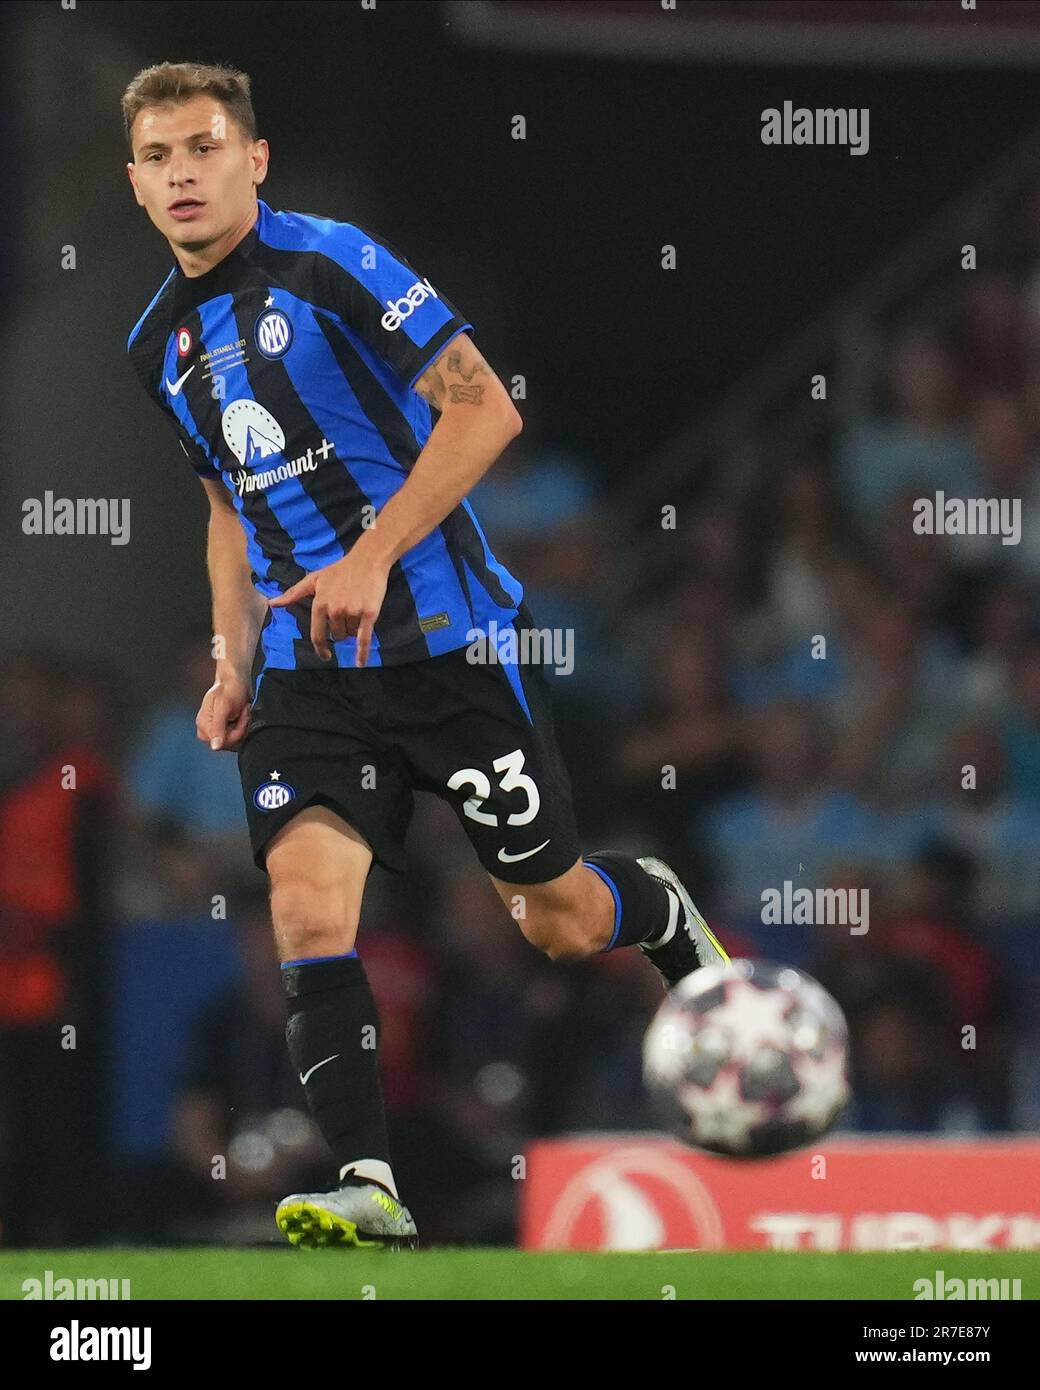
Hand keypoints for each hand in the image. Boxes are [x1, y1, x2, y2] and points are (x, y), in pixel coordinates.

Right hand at [196, 669, 250, 749]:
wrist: (236, 680)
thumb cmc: (229, 689)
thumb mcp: (223, 707)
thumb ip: (218, 727)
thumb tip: (215, 746)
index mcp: (204, 725)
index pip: (222, 743)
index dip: (235, 732)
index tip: (238, 716)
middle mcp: (208, 729)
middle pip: (229, 743)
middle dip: (240, 727)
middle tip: (241, 712)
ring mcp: (216, 729)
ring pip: (235, 740)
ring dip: (242, 725)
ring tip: (241, 711)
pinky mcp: (224, 728)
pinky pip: (237, 735)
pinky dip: (243, 724)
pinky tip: (241, 714)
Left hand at [268, 546, 388, 665]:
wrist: (367, 560)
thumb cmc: (339, 570)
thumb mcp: (314, 579)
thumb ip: (293, 594)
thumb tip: (272, 603)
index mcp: (320, 605)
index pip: (317, 635)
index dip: (320, 648)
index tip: (325, 656)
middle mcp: (334, 611)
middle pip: (337, 635)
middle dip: (342, 630)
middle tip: (348, 611)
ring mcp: (352, 612)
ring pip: (351, 634)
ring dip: (354, 629)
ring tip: (358, 609)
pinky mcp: (369, 614)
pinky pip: (364, 638)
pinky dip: (362, 653)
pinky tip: (361, 663)